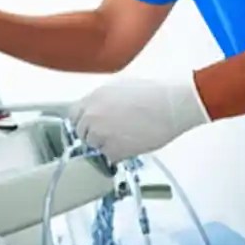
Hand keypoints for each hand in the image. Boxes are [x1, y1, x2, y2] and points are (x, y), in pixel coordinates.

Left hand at [70, 74, 210, 162]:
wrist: (170, 106)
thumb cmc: (152, 93)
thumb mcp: (119, 87)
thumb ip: (101, 99)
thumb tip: (95, 110)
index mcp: (92, 98)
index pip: (73, 115)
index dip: (84, 122)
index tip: (91, 126)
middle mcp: (92, 116)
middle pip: (82, 133)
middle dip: (94, 134)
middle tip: (112, 133)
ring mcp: (100, 134)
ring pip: (95, 147)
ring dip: (106, 145)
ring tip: (126, 137)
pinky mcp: (113, 150)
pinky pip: (109, 158)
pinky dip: (118, 155)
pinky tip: (131, 145)